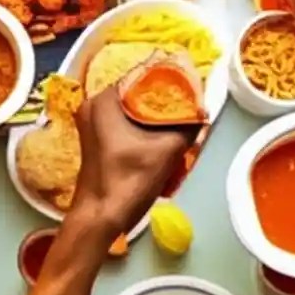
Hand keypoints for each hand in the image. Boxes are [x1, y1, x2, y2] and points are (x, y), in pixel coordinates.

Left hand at [69, 90, 196, 238]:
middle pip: (136, 94)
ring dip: (153, 116)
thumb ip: (188, 127)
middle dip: (162, 100)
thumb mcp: (166, 151)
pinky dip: (141, 128)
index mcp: (104, 101)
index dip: (167, 80)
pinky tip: (160, 137)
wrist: (100, 217)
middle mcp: (93, 106)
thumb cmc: (128, 180)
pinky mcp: (95, 141)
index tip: (189, 86)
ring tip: (178, 121)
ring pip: (130, 111)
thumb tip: (203, 114)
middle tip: (187, 105)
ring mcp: (91, 125)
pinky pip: (123, 124)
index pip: (141, 76)